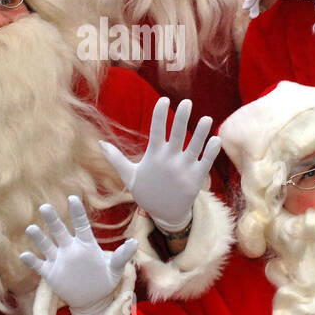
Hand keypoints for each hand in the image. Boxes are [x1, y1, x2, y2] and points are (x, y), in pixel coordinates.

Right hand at [21, 196, 138, 314]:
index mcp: (86, 245)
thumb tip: (135, 243)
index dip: (77, 213)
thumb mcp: (115, 269)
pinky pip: (39, 265)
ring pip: (47, 246)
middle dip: (52, 220)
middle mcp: (70, 249)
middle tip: (45, 207)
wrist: (91, 300)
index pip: (81, 225)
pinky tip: (24, 255)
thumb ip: (122, 256)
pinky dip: (32, 261)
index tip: (73, 198)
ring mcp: (59, 260)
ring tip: (31, 229)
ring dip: (39, 238)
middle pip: (60, 231)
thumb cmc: (104, 281)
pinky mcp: (51, 274)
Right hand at [100, 97, 221, 233]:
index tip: (163, 99)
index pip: (156, 131)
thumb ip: (116, 158)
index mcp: (153, 157)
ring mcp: (184, 170)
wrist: (165, 215)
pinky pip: (205, 162)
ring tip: (207, 118)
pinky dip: (211, 152)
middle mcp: (169, 161)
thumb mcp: (129, 176)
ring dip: (201, 133)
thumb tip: (99, 143)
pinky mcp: (196, 178)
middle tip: (187, 102)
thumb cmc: (147, 192)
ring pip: (194, 147)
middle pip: (176, 135)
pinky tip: (215, 139)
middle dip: (181, 118)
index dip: (159, 115)